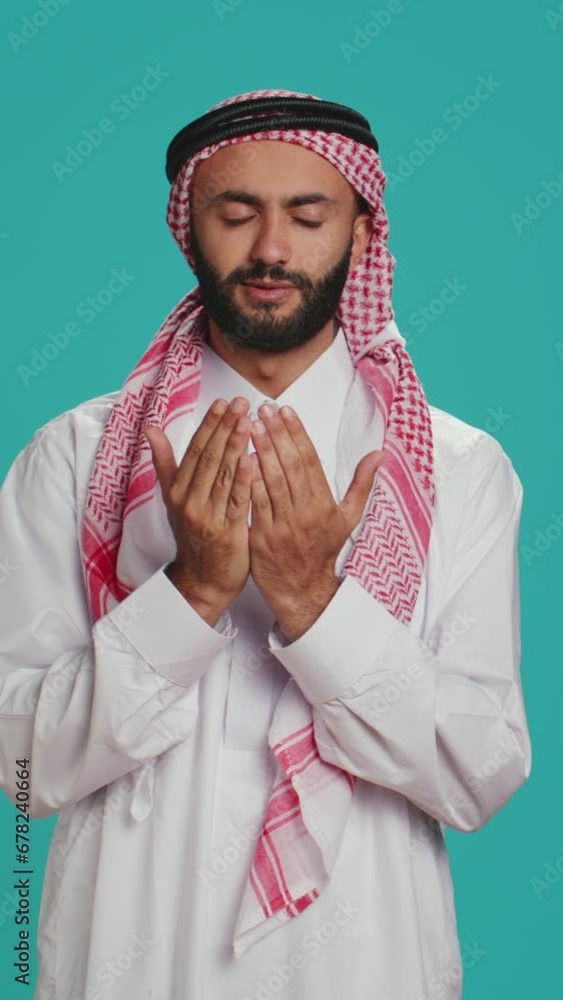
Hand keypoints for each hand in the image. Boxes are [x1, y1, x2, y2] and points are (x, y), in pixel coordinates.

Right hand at [144, 397, 252, 622]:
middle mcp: (189, 501)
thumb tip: (151, 429)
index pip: (195, 450)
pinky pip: (236, 501)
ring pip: (222, 475)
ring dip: (236, 445)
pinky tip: (253, 458)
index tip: (223, 402)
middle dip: (225, 427)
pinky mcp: (226, 533)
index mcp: (178, 490)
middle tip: (241, 403)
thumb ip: (165, 463)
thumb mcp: (174, 499)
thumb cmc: (194, 536)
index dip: (209, 424)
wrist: (202, 582)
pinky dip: (244, 479)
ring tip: (249, 421)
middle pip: (209, 457)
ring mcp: (207, 517)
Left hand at [248, 404, 384, 635]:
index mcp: (326, 505)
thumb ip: (362, 484)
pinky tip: (240, 459)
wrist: (304, 591)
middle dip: (277, 434)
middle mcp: (307, 513)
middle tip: (264, 410)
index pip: (311, 460)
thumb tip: (380, 455)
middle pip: (291, 466)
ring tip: (251, 425)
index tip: (286, 411)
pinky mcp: (262, 537)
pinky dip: (249, 481)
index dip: (298, 433)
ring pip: (272, 481)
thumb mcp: (349, 519)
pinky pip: (256, 504)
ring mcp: (284, 525)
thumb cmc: (324, 550)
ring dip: (261, 450)